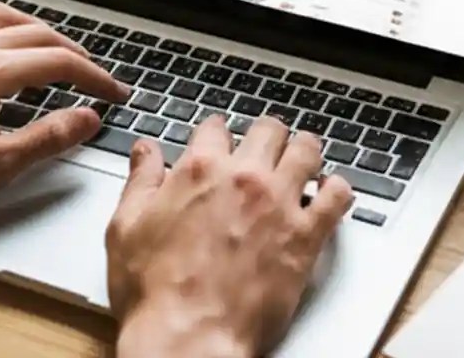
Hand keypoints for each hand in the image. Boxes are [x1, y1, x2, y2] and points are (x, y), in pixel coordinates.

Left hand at [0, 2, 129, 222]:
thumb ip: (48, 138)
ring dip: (36, 31)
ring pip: (1, 17)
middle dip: (75, 54)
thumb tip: (87, 118)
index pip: (59, 62)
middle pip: (37, 33)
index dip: (95, 77)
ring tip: (55, 52)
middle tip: (95, 79)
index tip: (114, 94)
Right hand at [107, 115, 352, 357]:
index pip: (216, 128)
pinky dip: (338, 189)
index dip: (218, 134)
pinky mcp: (306, 236)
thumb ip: (140, 181)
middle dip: (268, 136)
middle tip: (267, 148)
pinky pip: (338, 196)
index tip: (222, 141)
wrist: (188, 337)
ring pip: (308, 151)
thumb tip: (145, 151)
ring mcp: (279, 204)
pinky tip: (330, 194)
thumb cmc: (155, 293)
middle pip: (269, 130)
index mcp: (200, 170)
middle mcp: (244, 178)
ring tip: (303, 163)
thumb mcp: (126, 228)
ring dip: (305, 153)